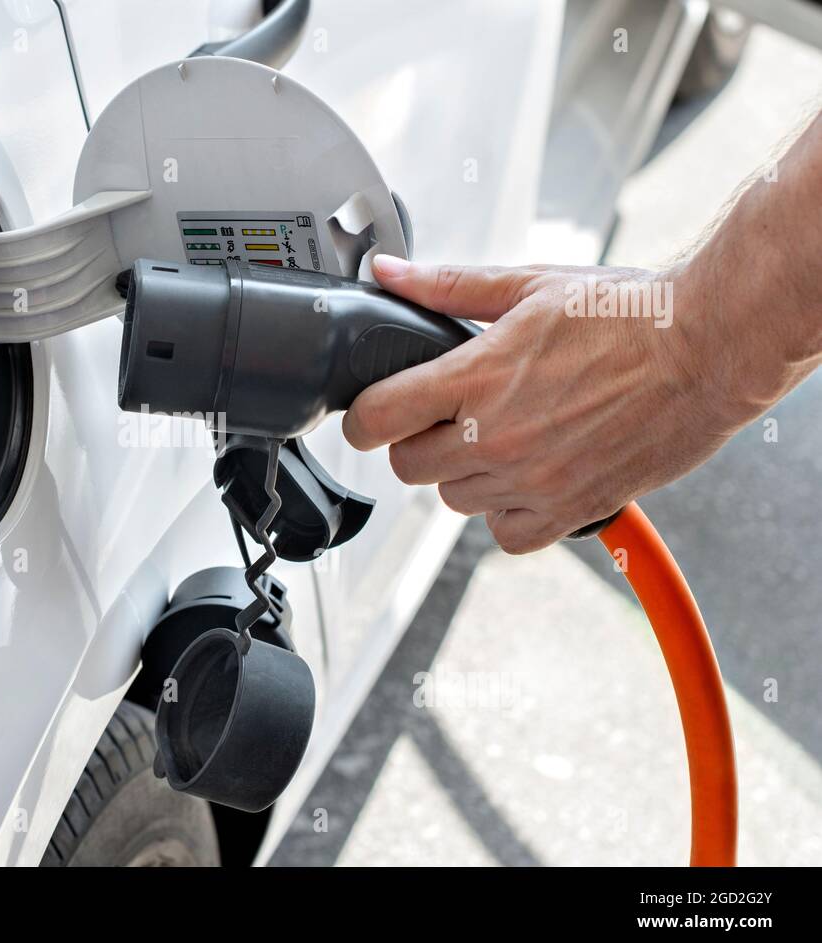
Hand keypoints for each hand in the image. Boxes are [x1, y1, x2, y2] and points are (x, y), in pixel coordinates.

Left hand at [342, 255, 739, 553]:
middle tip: (450, 415)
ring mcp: (532, 480)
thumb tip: (389, 274)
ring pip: (453, 499)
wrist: (711, 348)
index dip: (363, 418)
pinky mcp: (570, 510)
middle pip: (408, 466)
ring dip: (465, 473)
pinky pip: (505, 535)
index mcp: (478, 377)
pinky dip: (507, 513)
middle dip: (417, 440)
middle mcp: (497, 436)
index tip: (374, 413)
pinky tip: (526, 477)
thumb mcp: (529, 285)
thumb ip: (448, 287)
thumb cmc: (628, 315)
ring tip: (502, 436)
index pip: (376, 419)